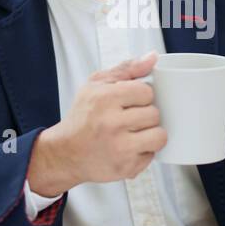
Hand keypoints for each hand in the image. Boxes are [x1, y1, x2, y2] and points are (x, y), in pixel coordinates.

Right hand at [27, 52, 166, 195]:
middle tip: (131, 118)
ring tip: (136, 133)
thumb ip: (126, 69)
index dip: (142, 96)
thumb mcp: (96, 85)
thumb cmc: (82, 117)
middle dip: (146, 115)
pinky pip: (152, 156)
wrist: (65, 153)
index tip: (131, 101)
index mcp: (105, 99)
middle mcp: (111, 124)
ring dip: (151, 134)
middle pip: (154, 114)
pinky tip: (130, 148)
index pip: (147, 92)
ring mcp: (119, 149)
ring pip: (159, 136)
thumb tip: (153, 57)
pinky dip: (144, 152)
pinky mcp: (125, 168)